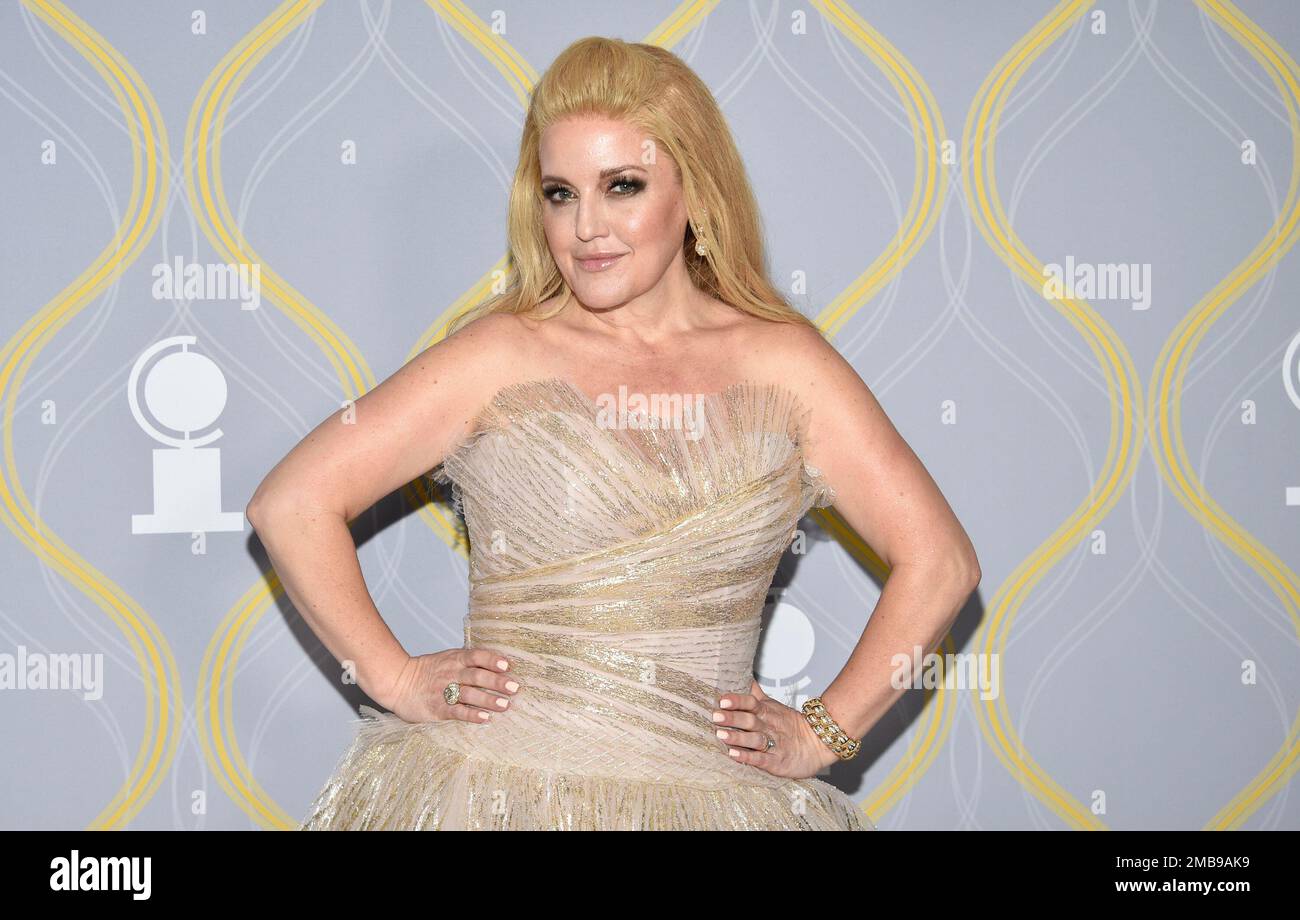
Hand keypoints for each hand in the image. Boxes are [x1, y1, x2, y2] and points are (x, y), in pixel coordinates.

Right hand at [376, 648, 520, 723]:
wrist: (398, 682)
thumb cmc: (429, 671)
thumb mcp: (448, 659)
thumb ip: (470, 661)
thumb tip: (501, 665)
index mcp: (455, 659)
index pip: (476, 656)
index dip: (492, 660)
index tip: (507, 665)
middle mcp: (451, 673)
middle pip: (476, 676)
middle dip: (496, 682)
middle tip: (514, 688)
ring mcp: (444, 690)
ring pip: (469, 694)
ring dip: (488, 700)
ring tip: (505, 705)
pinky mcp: (438, 708)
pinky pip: (457, 711)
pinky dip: (471, 715)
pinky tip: (485, 718)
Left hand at [711, 679, 838, 778]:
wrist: (817, 744)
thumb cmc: (790, 725)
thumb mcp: (773, 706)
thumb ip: (755, 694)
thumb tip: (741, 677)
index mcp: (767, 712)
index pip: (751, 703)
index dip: (737, 701)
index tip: (722, 700)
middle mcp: (768, 727)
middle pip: (749, 720)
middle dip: (732, 718)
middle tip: (716, 716)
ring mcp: (773, 744)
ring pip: (754, 739)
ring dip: (737, 738)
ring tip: (721, 735)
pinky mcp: (776, 762)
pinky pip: (761, 759)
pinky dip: (748, 757)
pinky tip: (734, 755)